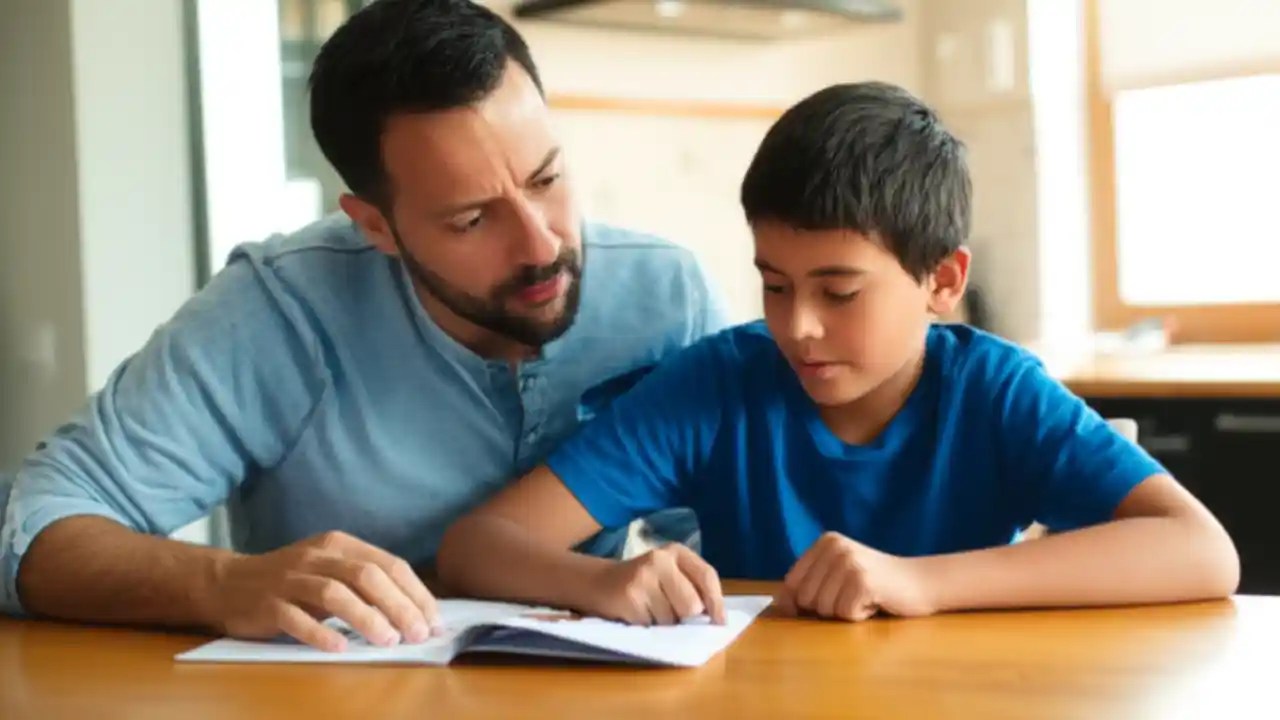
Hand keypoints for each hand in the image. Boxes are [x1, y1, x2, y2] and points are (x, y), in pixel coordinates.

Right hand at [208, 531, 438, 651]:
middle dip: (398, 606)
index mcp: (340, 544)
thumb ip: (366, 584)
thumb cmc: (292, 582)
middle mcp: (317, 556)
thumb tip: (415, 612)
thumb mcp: (331, 570)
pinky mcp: (266, 603)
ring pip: (335, 594)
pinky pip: (296, 618)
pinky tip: (340, 648)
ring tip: (388, 641)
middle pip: (367, 576)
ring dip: (366, 618)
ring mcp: (290, 578)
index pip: (388, 564)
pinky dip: (320, 633)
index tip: (433, 620)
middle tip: (418, 634)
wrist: (227, 584)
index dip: (415, 593)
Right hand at [584, 544, 725, 625]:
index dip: (716, 602)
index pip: (707, 575)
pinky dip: (647, 627)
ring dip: (664, 624)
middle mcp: (660, 559)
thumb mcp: (670, 576)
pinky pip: (652, 626)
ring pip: (671, 619)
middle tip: (671, 613)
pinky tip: (637, 614)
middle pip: (692, 604)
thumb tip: (714, 620)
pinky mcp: (629, 596)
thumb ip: (693, 589)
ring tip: (650, 611)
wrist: (599, 582)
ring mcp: (643, 576)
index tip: (719, 623)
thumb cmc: (644, 583)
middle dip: (685, 618)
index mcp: (677, 552)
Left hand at [776, 532, 935, 621]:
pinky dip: (860, 616)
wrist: (921, 583)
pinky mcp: (864, 580)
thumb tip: (780, 606)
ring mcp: (850, 562)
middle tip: (853, 596)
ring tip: (865, 598)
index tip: (823, 603)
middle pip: (806, 598)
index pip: (792, 582)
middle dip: (828, 608)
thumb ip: (809, 585)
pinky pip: (845, 614)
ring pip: (824, 608)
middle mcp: (835, 547)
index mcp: (825, 542)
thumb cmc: (875, 585)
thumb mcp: (838, 576)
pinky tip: (875, 603)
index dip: (800, 602)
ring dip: (845, 613)